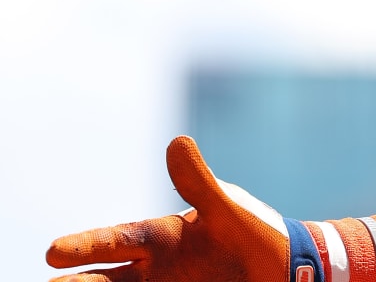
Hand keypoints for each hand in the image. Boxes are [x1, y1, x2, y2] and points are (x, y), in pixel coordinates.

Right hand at [47, 136, 290, 281]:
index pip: (117, 240)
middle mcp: (157, 268)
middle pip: (109, 279)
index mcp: (162, 238)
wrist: (289, 265)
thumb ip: (198, 182)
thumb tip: (176, 142)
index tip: (52, 254)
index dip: (85, 247)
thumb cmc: (253, 232)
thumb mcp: (226, 208)